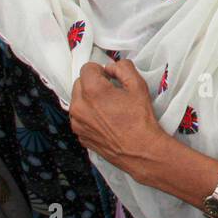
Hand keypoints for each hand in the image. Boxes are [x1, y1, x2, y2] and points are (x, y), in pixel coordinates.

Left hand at [69, 59, 168, 179]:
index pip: (87, 68)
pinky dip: (89, 115)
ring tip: (108, 108)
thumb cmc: (140, 119)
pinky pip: (79, 117)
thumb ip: (123, 68)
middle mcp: (79, 106)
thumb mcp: (138, 85)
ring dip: (89, 99)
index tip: (110, 78)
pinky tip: (105, 120)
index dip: (100, 70)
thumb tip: (111, 68)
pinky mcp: (79, 134)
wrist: (139, 149)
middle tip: (111, 92)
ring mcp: (77, 122)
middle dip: (93, 83)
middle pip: (79, 83)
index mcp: (92, 91)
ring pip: (78, 101)